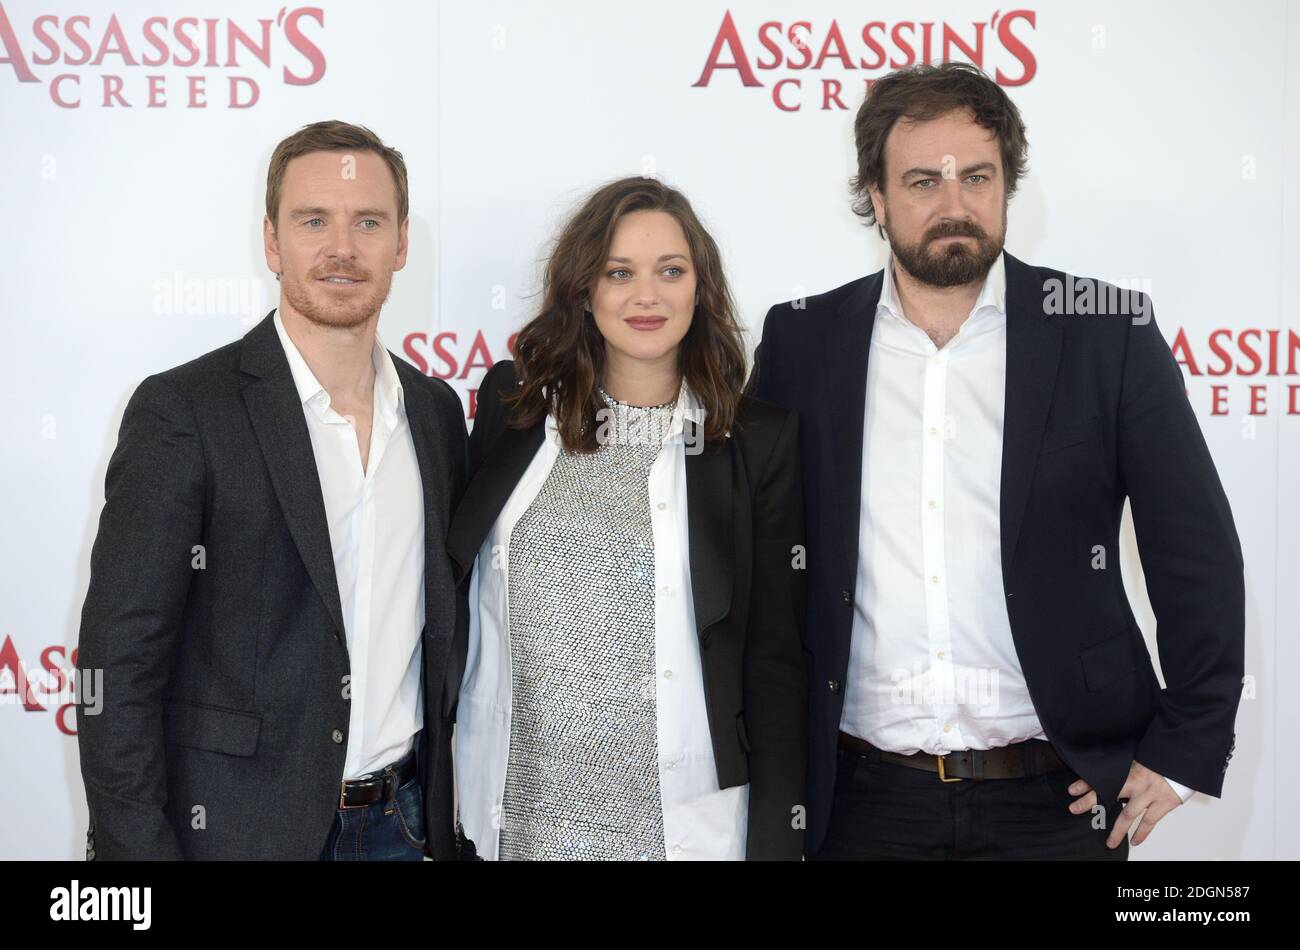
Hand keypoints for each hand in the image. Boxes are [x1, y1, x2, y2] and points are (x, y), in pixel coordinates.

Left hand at [1065, 759, 1182, 847]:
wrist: (1183, 760)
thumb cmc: (1160, 760)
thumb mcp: (1139, 758)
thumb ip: (1125, 767)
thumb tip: (1108, 769)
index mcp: (1129, 770)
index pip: (1102, 777)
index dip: (1085, 783)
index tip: (1072, 790)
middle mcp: (1137, 782)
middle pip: (1109, 793)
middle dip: (1090, 802)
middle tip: (1075, 809)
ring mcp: (1149, 794)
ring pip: (1129, 815)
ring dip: (1118, 830)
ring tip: (1110, 842)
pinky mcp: (1164, 803)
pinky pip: (1150, 821)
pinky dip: (1142, 833)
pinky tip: (1135, 841)